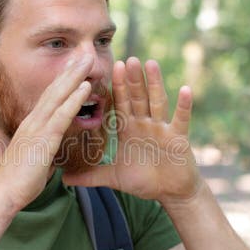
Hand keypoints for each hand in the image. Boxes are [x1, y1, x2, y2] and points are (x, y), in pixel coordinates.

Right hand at [0, 55, 93, 212]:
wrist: (0, 193)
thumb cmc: (17, 182)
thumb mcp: (34, 162)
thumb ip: (42, 153)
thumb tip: (49, 155)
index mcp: (32, 126)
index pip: (50, 99)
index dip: (63, 82)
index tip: (75, 67)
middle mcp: (33, 121)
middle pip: (54, 89)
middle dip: (70, 70)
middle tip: (84, 52)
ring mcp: (36, 128)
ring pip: (58, 96)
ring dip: (74, 76)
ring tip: (87, 59)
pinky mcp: (42, 139)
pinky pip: (61, 115)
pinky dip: (74, 99)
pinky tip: (85, 87)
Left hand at [63, 57, 201, 202]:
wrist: (170, 192)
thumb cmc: (143, 181)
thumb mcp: (113, 177)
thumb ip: (90, 176)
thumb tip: (65, 179)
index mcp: (129, 130)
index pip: (121, 104)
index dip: (116, 86)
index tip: (111, 67)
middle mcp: (145, 124)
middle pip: (138, 98)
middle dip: (132, 79)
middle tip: (128, 58)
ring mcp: (162, 129)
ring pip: (157, 102)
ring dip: (154, 84)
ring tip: (150, 63)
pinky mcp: (178, 138)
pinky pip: (181, 119)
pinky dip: (183, 106)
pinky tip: (185, 89)